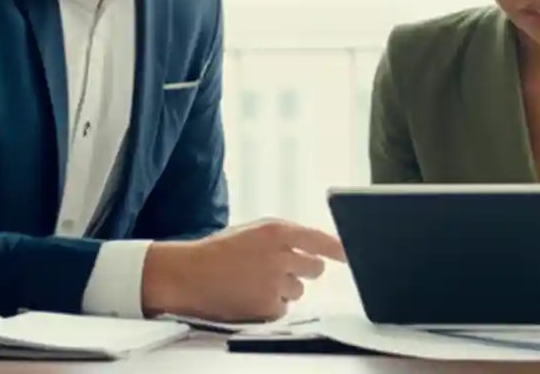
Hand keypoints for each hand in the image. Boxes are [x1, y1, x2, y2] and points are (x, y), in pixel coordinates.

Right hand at [142, 218, 345, 321]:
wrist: (187, 275)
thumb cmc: (220, 251)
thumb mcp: (253, 230)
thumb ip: (286, 236)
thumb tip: (318, 245)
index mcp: (277, 231)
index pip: (320, 240)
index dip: (340, 250)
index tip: (352, 256)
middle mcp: (280, 255)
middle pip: (316, 268)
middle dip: (303, 271)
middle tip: (280, 270)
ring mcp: (274, 281)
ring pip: (299, 290)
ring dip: (284, 289)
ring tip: (255, 282)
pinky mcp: (266, 306)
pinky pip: (283, 309)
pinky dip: (271, 306)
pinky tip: (250, 296)